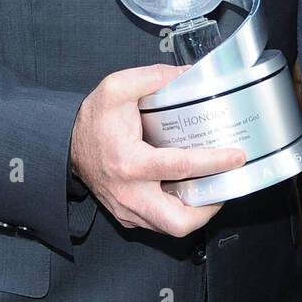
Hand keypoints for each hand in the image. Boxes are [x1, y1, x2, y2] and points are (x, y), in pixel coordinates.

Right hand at [70, 65, 245, 236]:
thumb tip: (188, 74)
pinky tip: (190, 189)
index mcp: (130, 163)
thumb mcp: (117, 88)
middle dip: (209, 209)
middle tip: (225, 186)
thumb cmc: (93, 120)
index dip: (214, 162)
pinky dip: (178, 209)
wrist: (65, 145)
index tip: (236, 156)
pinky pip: (159, 222)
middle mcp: (130, 193)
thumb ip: (153, 77)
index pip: (182, 168)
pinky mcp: (127, 215)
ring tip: (212, 187)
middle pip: (177, 222)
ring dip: (196, 211)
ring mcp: (127, 209)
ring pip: (170, 228)